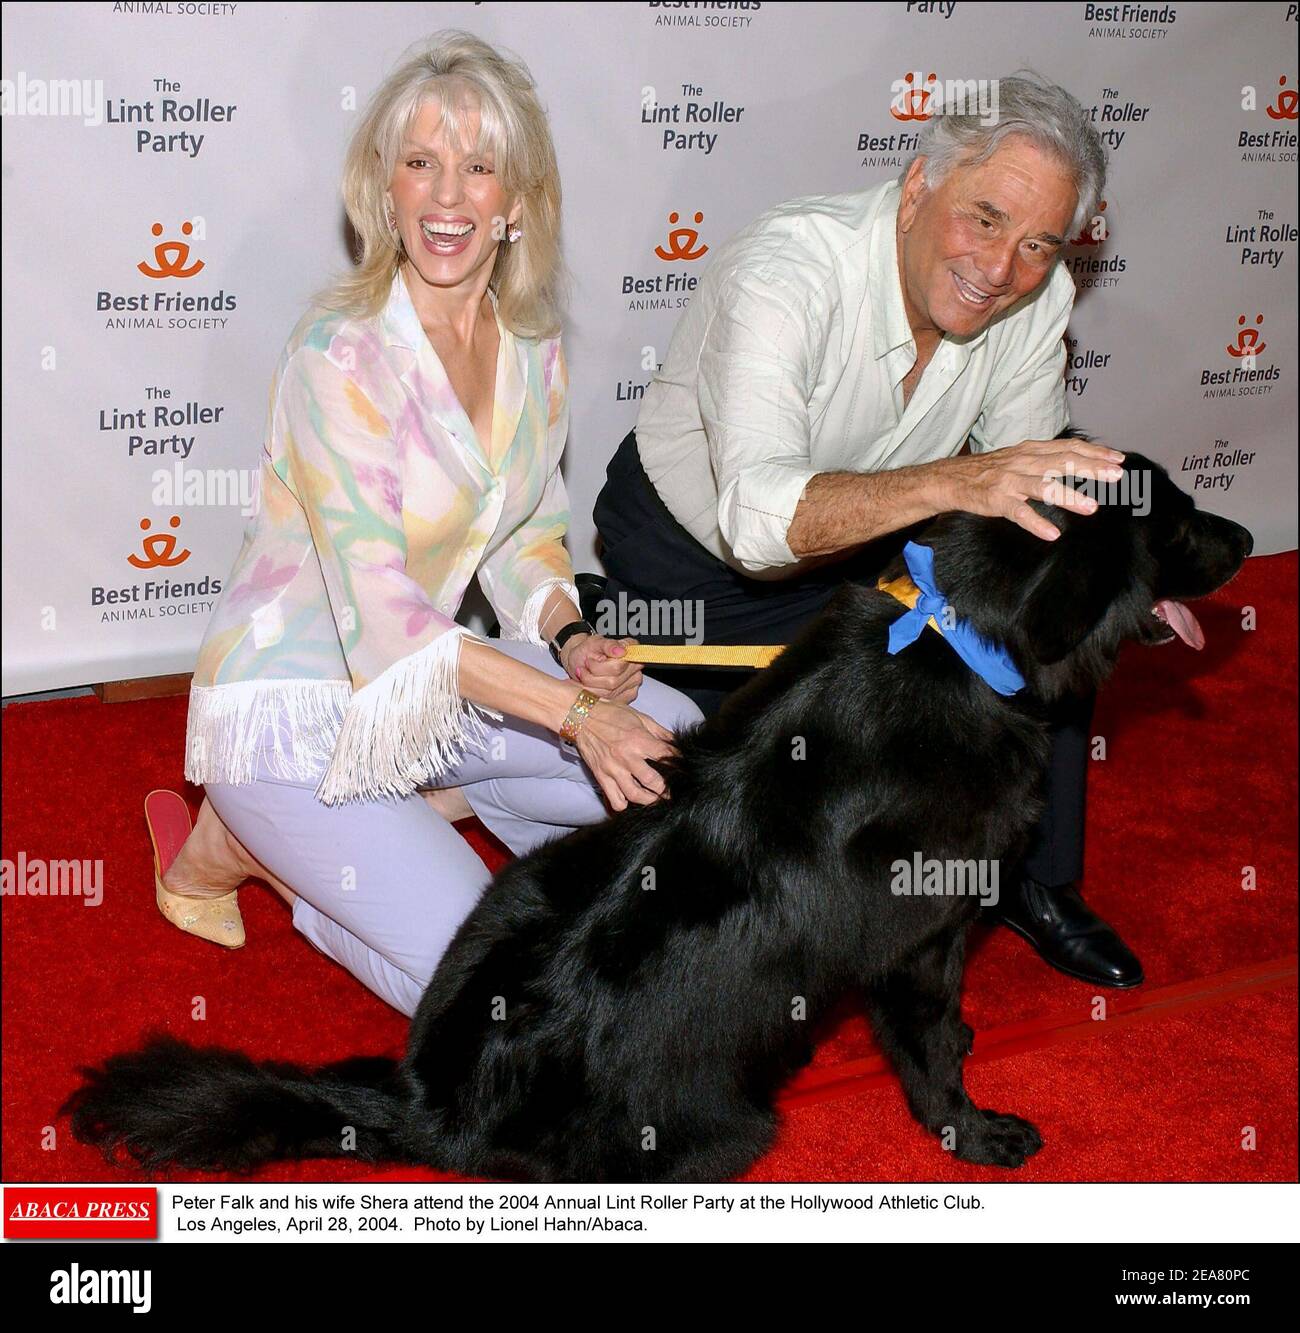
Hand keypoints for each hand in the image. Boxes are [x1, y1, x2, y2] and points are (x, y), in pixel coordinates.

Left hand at [561, 633, 642, 702]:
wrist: (580, 660)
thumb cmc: (587, 650)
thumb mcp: (593, 643)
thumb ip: (608, 645)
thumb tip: (621, 650)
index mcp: (630, 649)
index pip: (620, 665)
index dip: (601, 666)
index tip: (590, 661)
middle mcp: (635, 666)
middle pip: (613, 680)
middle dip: (593, 676)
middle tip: (585, 667)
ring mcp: (633, 682)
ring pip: (609, 692)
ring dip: (591, 685)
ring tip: (584, 675)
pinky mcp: (627, 696)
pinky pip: (609, 700)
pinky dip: (594, 694)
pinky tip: (590, 685)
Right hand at [572, 699, 676, 810]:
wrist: (581, 716)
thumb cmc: (611, 714)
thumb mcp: (640, 717)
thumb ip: (660, 732)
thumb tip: (678, 742)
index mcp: (638, 739)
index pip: (666, 756)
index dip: (678, 764)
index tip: (682, 769)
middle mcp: (626, 757)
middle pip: (654, 782)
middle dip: (666, 788)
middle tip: (672, 790)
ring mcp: (613, 769)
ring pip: (635, 795)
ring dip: (649, 800)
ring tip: (655, 798)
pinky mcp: (601, 777)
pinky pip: (615, 800)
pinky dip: (624, 804)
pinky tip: (630, 798)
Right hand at [940, 438, 1125, 540]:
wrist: (950, 479)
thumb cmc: (988, 471)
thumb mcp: (1019, 458)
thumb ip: (1045, 459)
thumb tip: (1077, 461)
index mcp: (1032, 450)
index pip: (1068, 448)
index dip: (1094, 453)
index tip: (1117, 459)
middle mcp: (1024, 462)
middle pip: (1062, 463)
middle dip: (1091, 469)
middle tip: (1117, 477)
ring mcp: (1010, 482)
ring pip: (1043, 487)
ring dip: (1069, 496)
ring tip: (1092, 507)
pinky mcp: (997, 501)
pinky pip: (1019, 513)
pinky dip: (1035, 522)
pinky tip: (1051, 533)